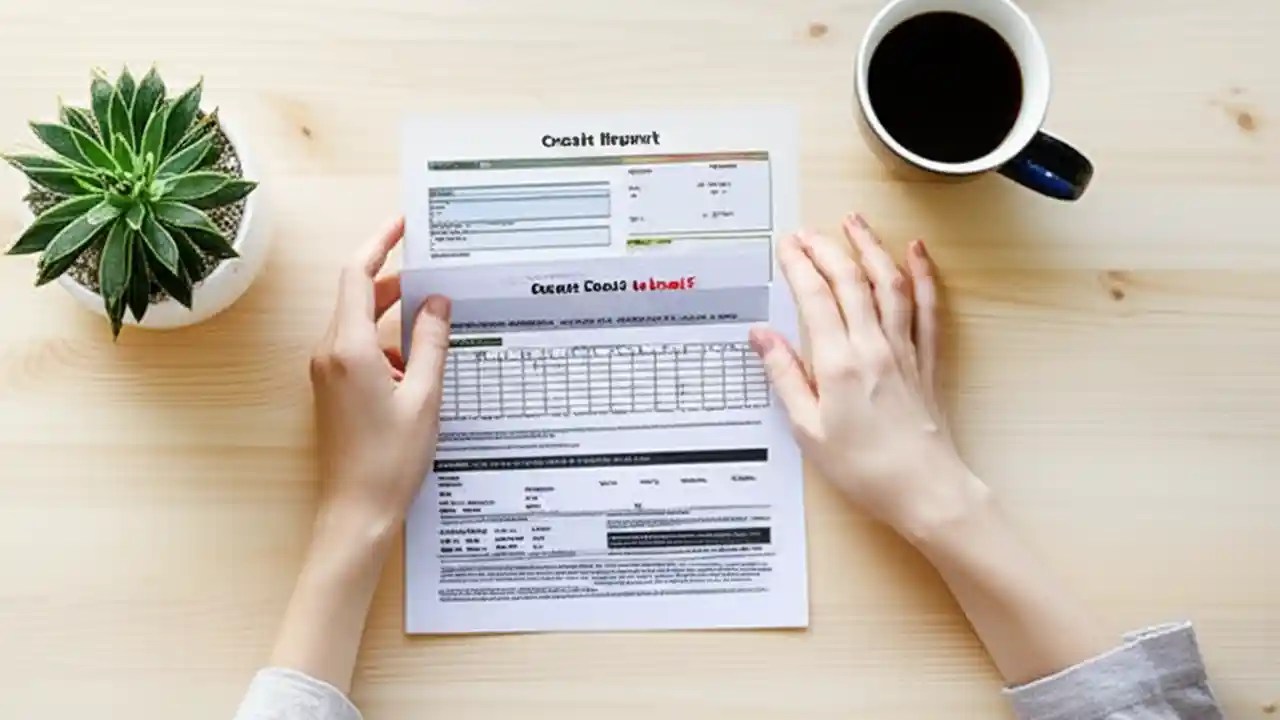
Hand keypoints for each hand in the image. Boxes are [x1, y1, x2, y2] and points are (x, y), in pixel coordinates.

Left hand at [309, 217, 451, 549]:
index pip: (357, 275)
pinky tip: (419, 374)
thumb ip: (431, 343)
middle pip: (359, 297)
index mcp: (349, 348)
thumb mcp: (424, 397)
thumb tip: (437, 303)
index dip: (380, 243)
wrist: (356, 513)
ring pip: (361, 326)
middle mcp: (329, 354)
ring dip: (396, 322)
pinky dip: (389, 350)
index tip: (403, 224)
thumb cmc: (390, 461)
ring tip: (437, 332)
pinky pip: (360, 352)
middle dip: (396, 283)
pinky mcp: (332, 390)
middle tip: (436, 276)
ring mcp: (327, 373)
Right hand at [750, 213, 984, 540]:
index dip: (798, 266)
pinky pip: (927, 307)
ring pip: (889, 282)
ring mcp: (904, 349)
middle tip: (807, 232)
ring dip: (870, 247)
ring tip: (854, 223)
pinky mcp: (926, 360)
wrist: (925, 490)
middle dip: (826, 248)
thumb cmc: (865, 469)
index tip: (787, 247)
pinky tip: (915, 253)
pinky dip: (923, 275)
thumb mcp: (808, 430)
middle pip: (850, 281)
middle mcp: (873, 347)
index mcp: (839, 364)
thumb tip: (762, 337)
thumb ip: (785, 377)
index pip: (815, 298)